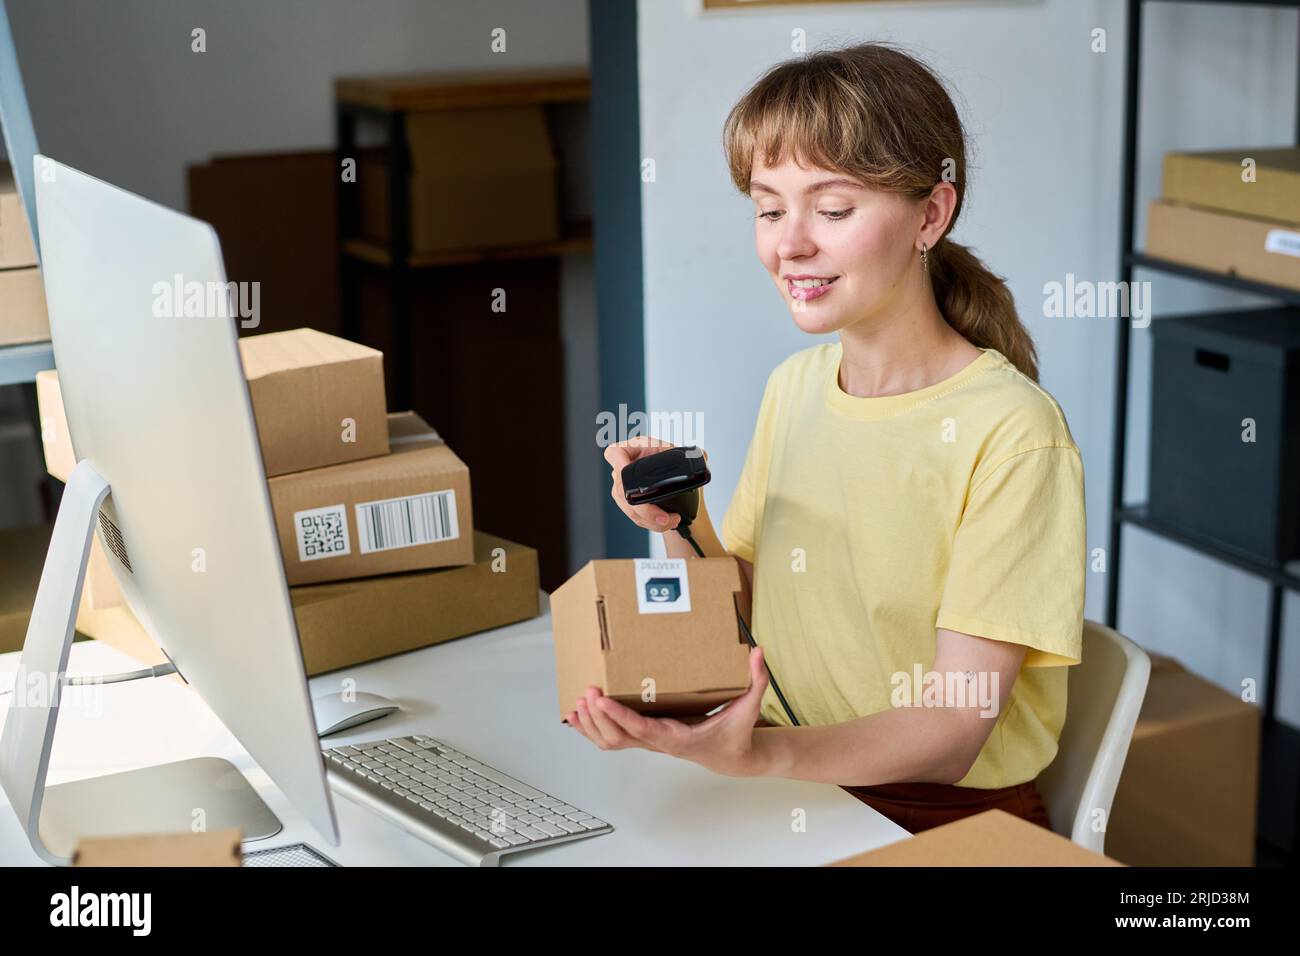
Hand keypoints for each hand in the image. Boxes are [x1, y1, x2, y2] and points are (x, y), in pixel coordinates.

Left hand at [564, 647, 769, 777]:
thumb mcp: (750, 707)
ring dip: (591, 725)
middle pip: (619, 737)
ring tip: (578, 702)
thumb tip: (759, 651)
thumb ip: (756, 680)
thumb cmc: (736, 733)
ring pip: (611, 741)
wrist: (732, 758)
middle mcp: (659, 743)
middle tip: (587, 691)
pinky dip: (592, 729)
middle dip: (599, 716)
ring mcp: (649, 743)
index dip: (620, 716)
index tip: (601, 700)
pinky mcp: (645, 739)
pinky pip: (612, 739)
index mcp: (679, 738)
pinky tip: (578, 715)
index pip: (643, 730)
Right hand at [604, 436, 682, 531]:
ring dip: (649, 519)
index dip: (617, 463)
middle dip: (644, 508)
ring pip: (628, 507)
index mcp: (636, 449)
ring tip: (671, 521)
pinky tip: (665, 523)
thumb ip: (691, 453)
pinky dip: (650, 522)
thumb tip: (698, 456)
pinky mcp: (629, 504)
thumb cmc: (679, 468)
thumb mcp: (686, 457)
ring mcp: (624, 487)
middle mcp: (626, 468)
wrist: (684, 490)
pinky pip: (634, 516)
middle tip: (663, 517)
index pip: (615, 453)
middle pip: (621, 490)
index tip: (627, 474)